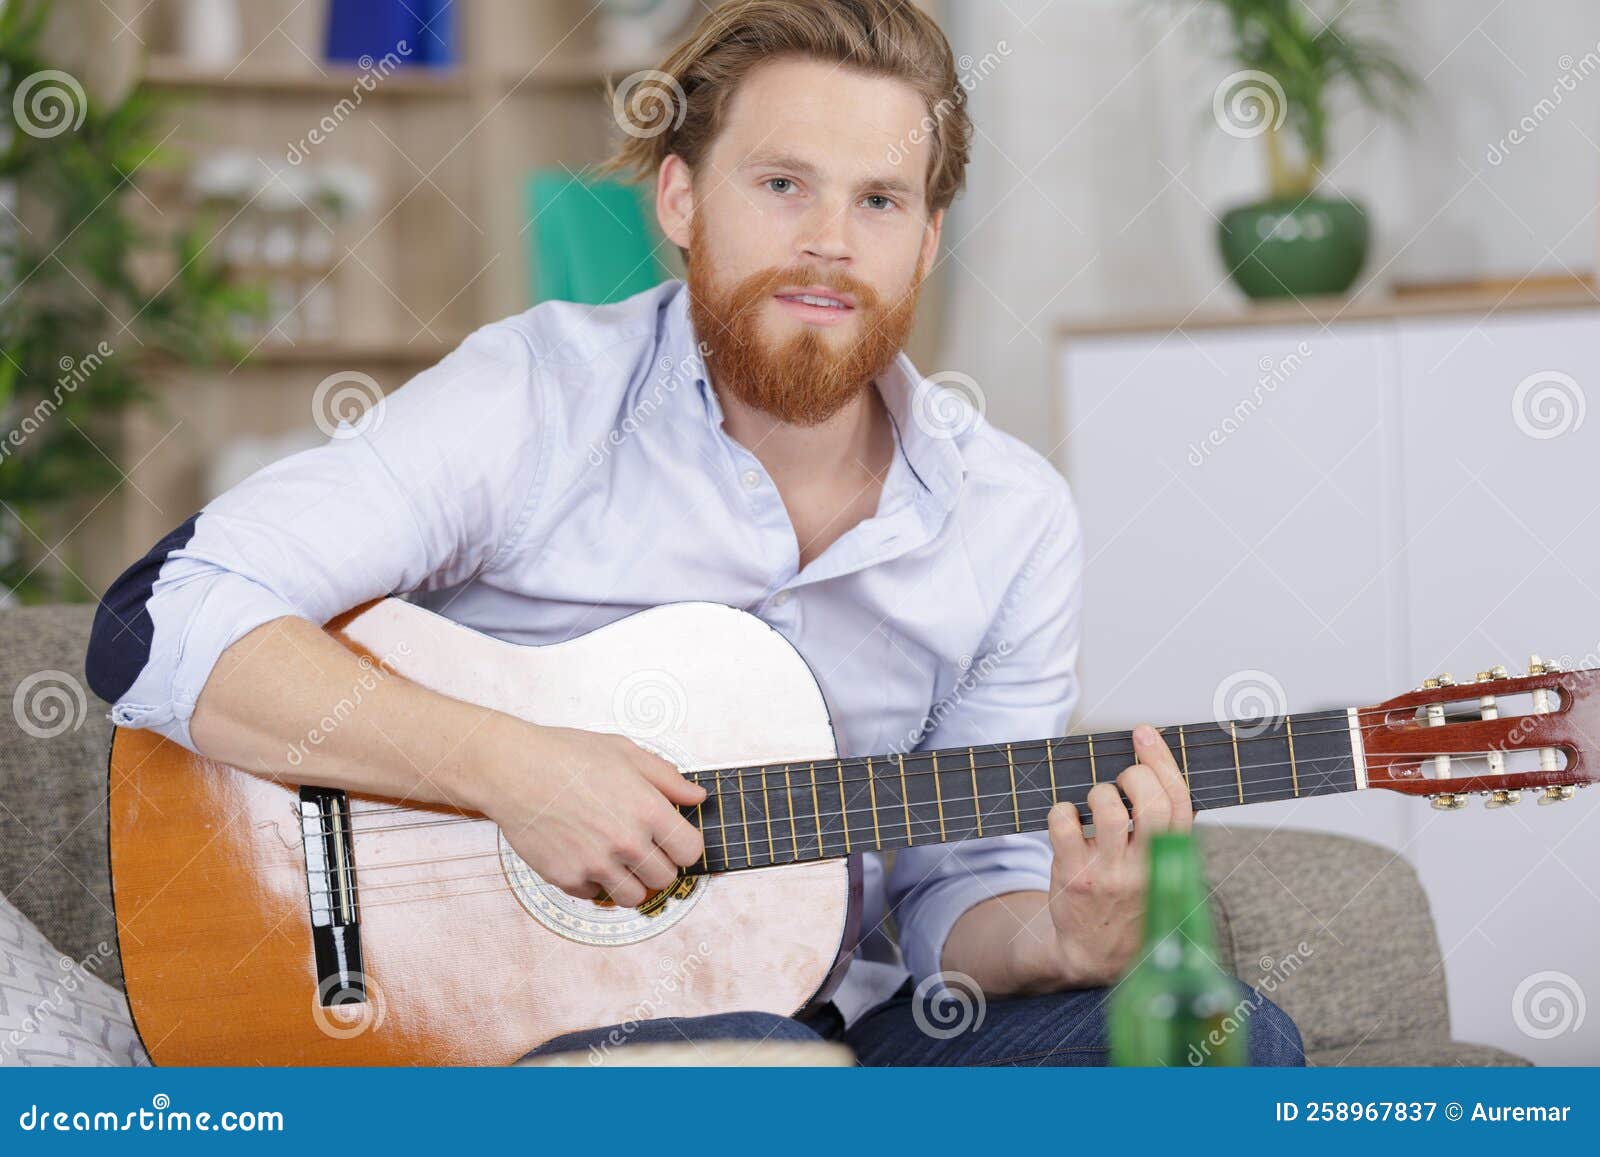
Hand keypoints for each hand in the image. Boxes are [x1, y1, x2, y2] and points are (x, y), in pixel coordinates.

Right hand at [471, 717, 706, 907]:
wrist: (513, 769)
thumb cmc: (569, 755)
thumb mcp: (625, 753)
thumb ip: (667, 778)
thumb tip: (697, 798)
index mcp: (647, 810)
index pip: (690, 852)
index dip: (683, 845)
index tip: (671, 839)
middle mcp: (626, 843)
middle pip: (664, 878)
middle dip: (657, 863)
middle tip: (639, 845)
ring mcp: (596, 864)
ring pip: (634, 897)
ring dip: (630, 880)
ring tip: (615, 857)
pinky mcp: (567, 878)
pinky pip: (595, 896)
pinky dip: (594, 882)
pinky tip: (584, 854)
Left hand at [1041, 723, 1193, 986]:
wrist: (1095, 955)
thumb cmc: (1130, 900)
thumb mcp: (1161, 871)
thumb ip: (1165, 829)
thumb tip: (1156, 767)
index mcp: (1172, 860)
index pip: (1179, 802)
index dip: (1163, 761)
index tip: (1146, 734)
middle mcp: (1145, 867)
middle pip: (1149, 803)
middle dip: (1135, 773)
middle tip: (1123, 776)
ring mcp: (1108, 873)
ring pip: (1106, 809)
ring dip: (1098, 792)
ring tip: (1096, 803)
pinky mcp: (1073, 877)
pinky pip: (1064, 824)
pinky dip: (1061, 810)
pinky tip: (1067, 819)